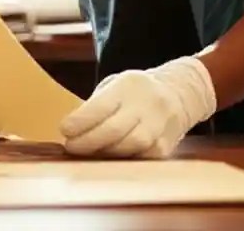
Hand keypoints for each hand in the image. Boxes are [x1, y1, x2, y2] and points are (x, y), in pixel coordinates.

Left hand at [59, 56, 215, 158]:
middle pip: (113, 130)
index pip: (101, 106)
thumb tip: (71, 131)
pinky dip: (123, 159)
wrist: (179, 92)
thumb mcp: (116, 85)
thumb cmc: (136, 92)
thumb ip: (96, 105)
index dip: (80, 121)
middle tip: (71, 146)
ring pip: (129, 146)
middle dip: (87, 141)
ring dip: (104, 152)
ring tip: (90, 152)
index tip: (64, 129)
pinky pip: (141, 157)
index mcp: (129, 85)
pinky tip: (111, 157)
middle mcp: (147, 104)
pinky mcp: (166, 145)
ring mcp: (159, 125)